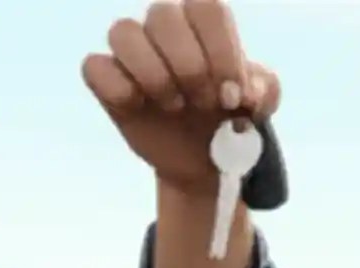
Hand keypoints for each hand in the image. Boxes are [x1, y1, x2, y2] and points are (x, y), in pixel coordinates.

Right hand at [81, 0, 281, 197]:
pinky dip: (121, 90)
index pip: (207, 8)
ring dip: (155, 76)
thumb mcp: (258, 106)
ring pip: (123, 31)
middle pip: (163, 14)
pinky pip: (95, 66)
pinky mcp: (104, 77)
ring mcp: (131, 50)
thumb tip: (246, 91)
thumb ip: (264, 89)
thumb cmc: (230, 119)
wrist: (205, 159)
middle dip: (190, 67)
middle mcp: (165, 27)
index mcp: (204, 24)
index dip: (221, 51)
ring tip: (176, 107)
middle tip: (206, 103)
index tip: (232, 95)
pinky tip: (142, 108)